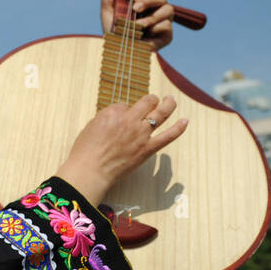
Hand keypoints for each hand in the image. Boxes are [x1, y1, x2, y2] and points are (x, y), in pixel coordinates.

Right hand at [55, 94, 187, 204]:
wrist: (90, 170)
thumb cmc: (85, 151)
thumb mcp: (90, 127)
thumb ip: (106, 119)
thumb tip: (116, 117)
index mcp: (113, 112)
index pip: (125, 104)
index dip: (124, 110)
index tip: (122, 117)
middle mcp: (129, 120)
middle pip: (147, 102)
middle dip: (151, 99)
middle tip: (154, 99)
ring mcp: (140, 134)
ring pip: (160, 113)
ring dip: (168, 104)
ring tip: (171, 100)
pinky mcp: (147, 149)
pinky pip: (167, 136)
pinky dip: (178, 128)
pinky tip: (185, 121)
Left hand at [101, 0, 173, 51]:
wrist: (117, 52)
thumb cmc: (113, 32)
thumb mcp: (107, 12)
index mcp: (145, 5)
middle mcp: (156, 12)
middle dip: (149, 1)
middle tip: (136, 8)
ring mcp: (163, 23)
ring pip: (168, 10)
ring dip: (152, 16)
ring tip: (138, 25)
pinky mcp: (167, 35)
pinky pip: (167, 25)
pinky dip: (155, 29)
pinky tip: (146, 35)